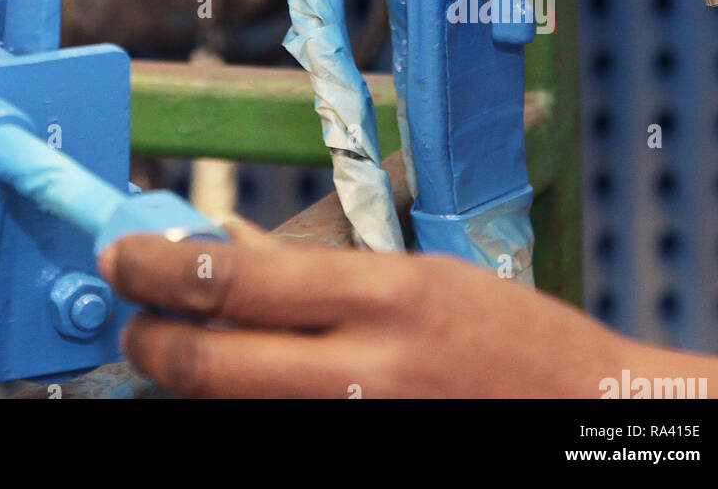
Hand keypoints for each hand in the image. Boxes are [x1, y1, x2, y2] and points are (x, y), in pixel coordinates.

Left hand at [97, 223, 717, 398]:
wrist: (595, 421)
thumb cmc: (513, 341)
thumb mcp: (420, 277)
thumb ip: (322, 274)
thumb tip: (229, 252)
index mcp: (382, 299)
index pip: (232, 278)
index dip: (157, 264)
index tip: (122, 252)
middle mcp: (362, 374)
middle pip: (206, 365)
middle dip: (148, 342)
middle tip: (133, 322)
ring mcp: (358, 435)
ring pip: (227, 416)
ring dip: (186, 389)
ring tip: (178, 359)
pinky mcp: (360, 467)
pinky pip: (272, 445)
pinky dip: (239, 418)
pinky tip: (240, 397)